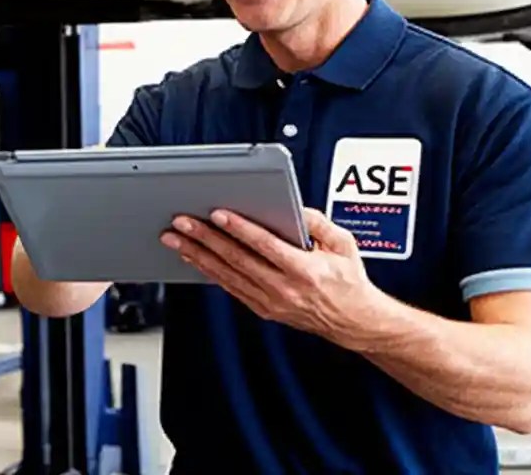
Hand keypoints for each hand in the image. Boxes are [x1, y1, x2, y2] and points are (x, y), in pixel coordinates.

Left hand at [161, 208, 385, 344]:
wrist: (354, 322)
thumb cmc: (349, 282)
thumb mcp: (344, 245)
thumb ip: (319, 222)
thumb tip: (294, 207)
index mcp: (305, 270)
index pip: (265, 246)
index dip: (239, 229)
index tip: (218, 214)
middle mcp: (284, 288)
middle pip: (237, 259)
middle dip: (206, 238)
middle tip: (183, 222)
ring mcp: (271, 301)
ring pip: (227, 274)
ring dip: (198, 255)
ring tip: (177, 239)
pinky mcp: (263, 309)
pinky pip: (231, 288)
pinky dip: (209, 272)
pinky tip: (194, 258)